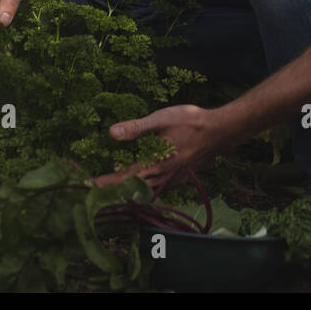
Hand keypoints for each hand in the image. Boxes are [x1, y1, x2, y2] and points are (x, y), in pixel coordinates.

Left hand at [93, 104, 231, 189]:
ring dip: (130, 188)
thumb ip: (136, 128)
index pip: (125, 178)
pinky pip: (159, 187)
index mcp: (156, 165)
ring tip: (116, 184)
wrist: (221, 131)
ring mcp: (174, 179)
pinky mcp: (182, 177)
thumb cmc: (191, 123)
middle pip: (134, 189)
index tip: (90, 185)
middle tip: (98, 187)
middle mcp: (164, 177)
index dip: (107, 182)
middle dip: (115, 189)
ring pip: (147, 190)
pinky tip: (144, 178)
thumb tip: (111, 133)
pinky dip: (146, 186)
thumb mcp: (161, 119)